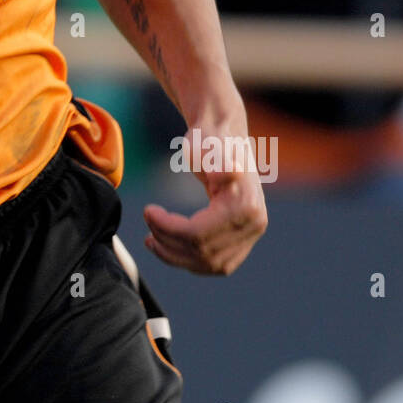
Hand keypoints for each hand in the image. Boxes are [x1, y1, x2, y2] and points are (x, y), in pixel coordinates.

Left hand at [144, 128, 267, 274]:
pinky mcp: (241, 241)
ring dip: (175, 256)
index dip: (167, 227)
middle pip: (202, 252)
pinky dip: (189, 260)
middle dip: (168, 240)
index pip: (198, 233)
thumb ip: (216, 160)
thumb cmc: (208, 141)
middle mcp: (254, 224)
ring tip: (151, 239)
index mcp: (247, 205)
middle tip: (147, 220)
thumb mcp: (206, 145)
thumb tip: (227, 171)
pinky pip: (214, 263)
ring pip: (208, 264)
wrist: (223, 139)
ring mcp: (250, 235)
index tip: (147, 211)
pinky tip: (167, 247)